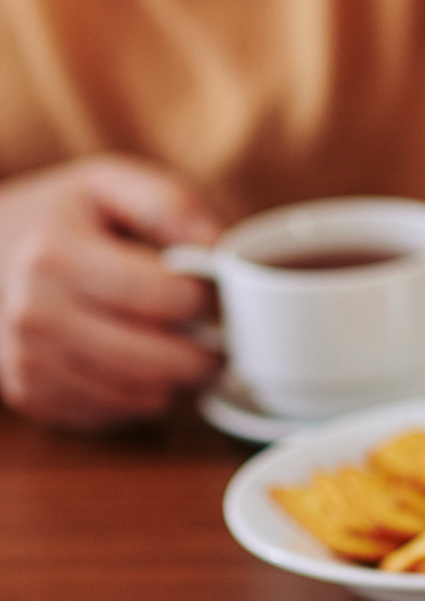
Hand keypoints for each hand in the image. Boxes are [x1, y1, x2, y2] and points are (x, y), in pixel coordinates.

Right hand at [0, 155, 221, 429]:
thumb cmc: (55, 216)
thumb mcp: (107, 184)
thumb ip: (170, 207)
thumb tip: (219, 252)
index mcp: (55, 257)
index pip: (166, 298)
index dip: (208, 299)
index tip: (216, 292)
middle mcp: (34, 316)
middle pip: (159, 360)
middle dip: (207, 351)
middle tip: (221, 335)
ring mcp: (27, 362)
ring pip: (142, 396)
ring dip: (181, 381)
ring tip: (190, 351)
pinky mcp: (29, 394)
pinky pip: (113, 415)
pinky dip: (144, 398)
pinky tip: (148, 368)